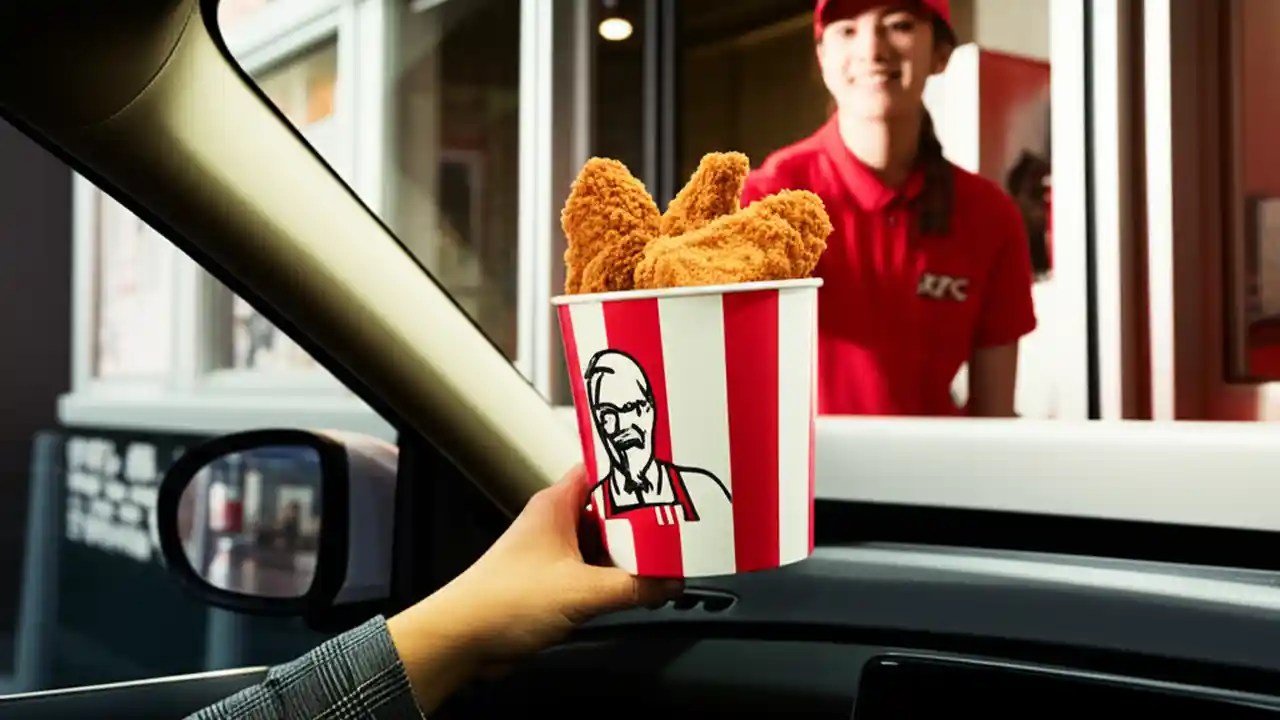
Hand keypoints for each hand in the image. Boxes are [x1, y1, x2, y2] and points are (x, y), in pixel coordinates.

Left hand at [387, 464, 683, 711]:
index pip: (600, 469)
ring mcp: (554, 552)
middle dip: (641, 520)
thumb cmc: (501, 600)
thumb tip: (670, 582)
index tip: (664, 472)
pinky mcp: (553, 581)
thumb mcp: (581, 591)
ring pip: (603, 542)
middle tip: (676, 524)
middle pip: (609, 509)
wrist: (463, 638)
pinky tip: (635, 588)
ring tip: (663, 558)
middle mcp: (555, 523)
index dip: (631, 468)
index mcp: (557, 505)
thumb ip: (633, 588)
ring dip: (629, 553)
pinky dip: (614, 577)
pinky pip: (592, 571)